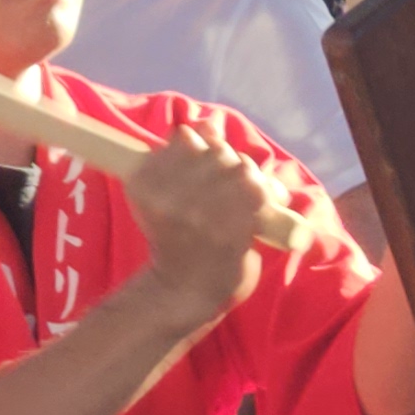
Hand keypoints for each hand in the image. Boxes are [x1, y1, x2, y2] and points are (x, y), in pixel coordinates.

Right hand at [121, 125, 277, 322]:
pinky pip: (260, 196)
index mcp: (146, 182)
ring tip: (254, 198)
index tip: (209, 165)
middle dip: (232, 164)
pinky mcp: (228, 233)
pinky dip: (269, 198)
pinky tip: (264, 211)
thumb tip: (206, 124)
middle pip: (218, 152)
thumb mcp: (165, 196)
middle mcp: (168, 196)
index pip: (187, 139)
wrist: (183, 290)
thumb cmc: (177, 240)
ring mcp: (198, 215)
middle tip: (237, 185)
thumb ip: (182, 160)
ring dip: (254, 180)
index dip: (205, 147)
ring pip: (241, 169)